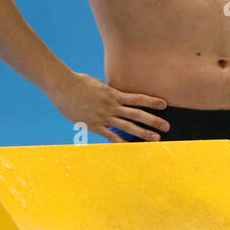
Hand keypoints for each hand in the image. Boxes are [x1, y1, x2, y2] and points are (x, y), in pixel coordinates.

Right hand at [48, 71, 167, 142]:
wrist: (62, 86)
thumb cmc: (79, 82)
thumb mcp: (99, 84)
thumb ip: (110, 92)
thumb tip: (116, 94)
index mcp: (114, 94)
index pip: (138, 98)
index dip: (152, 101)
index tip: (165, 105)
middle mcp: (112, 106)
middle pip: (137, 114)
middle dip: (154, 121)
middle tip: (167, 126)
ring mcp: (103, 116)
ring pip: (127, 126)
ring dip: (143, 133)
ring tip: (156, 139)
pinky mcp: (93, 125)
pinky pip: (110, 135)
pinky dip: (121, 142)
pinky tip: (130, 147)